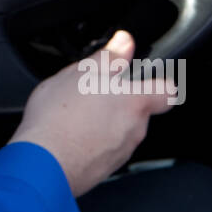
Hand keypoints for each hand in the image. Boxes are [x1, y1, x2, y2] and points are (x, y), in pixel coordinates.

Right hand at [7, 30, 176, 197]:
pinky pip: (106, 150)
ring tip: (74, 116)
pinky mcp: (106, 169)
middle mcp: (135, 129)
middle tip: (92, 95)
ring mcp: (121, 152)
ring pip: (121, 131)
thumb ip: (108, 57)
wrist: (44, 162)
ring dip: (104, 123)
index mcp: (134, 101)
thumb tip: (124, 42)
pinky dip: (93, 143)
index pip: (167, 92)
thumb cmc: (60, 117)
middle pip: (139, 111)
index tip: (145, 80)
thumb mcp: (80, 73)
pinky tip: (69, 136)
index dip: (159, 84)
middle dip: (119, 103)